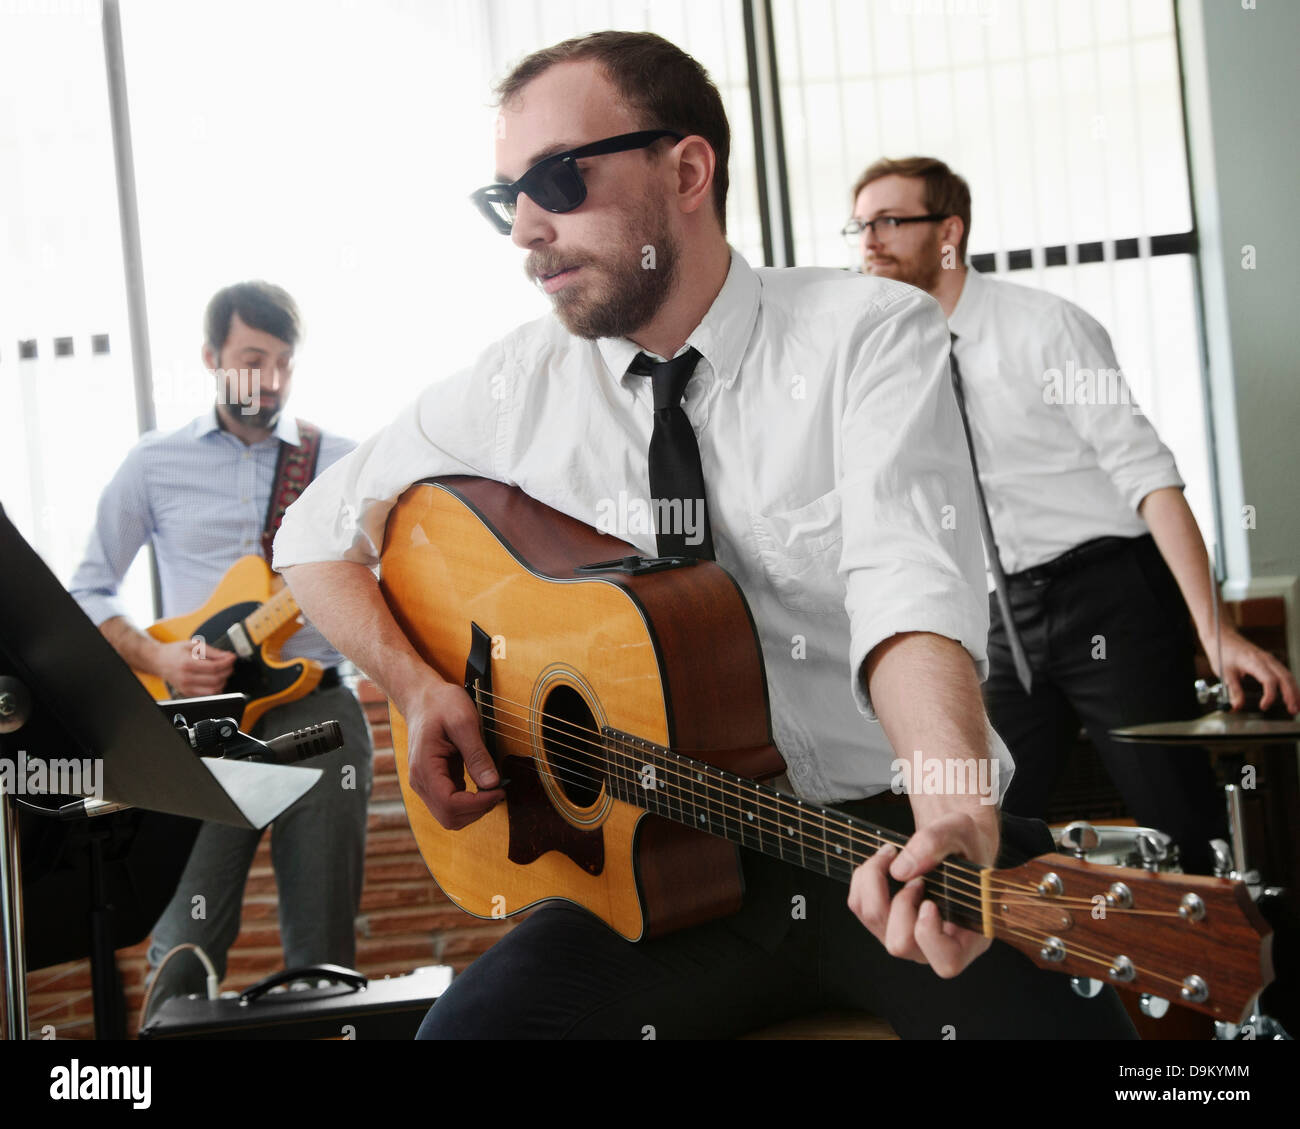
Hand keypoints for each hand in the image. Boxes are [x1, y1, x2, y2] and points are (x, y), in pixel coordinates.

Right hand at [155, 639, 236, 696]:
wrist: (159, 661)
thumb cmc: (175, 652)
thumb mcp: (193, 645)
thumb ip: (212, 651)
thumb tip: (227, 656)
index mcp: (187, 664)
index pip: (214, 667)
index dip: (227, 663)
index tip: (232, 658)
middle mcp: (186, 678)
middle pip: (216, 679)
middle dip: (227, 671)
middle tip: (230, 664)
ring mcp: (186, 688)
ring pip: (214, 690)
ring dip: (224, 681)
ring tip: (224, 671)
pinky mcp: (188, 693)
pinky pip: (208, 694)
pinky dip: (216, 687)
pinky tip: (216, 678)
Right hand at [401, 675, 504, 830]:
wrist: (422, 697)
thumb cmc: (440, 704)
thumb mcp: (464, 722)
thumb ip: (477, 754)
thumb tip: (492, 783)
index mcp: (425, 767)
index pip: (449, 804)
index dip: (478, 803)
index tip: (499, 789)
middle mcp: (421, 781)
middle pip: (449, 817)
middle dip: (478, 810)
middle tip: (500, 790)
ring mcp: (426, 784)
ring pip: (450, 816)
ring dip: (474, 809)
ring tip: (493, 789)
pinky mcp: (434, 782)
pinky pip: (451, 804)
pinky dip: (470, 802)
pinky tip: (483, 785)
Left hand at [847, 810, 998, 977]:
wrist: (953, 845)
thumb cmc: (965, 845)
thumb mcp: (960, 831)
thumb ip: (936, 843)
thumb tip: (899, 870)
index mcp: (969, 937)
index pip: (947, 961)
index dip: (930, 935)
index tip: (929, 902)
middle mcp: (934, 945)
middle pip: (899, 945)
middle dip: (901, 904)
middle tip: (918, 879)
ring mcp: (907, 936)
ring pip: (874, 921)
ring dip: (877, 883)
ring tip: (897, 858)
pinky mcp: (884, 922)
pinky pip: (860, 906)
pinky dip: (865, 878)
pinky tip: (884, 861)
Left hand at [1208, 627, 1299, 713]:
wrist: (1222, 636)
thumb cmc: (1222, 652)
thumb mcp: (1224, 673)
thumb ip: (1233, 691)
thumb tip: (1236, 708)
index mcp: (1254, 661)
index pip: (1269, 680)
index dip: (1270, 695)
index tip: (1263, 707)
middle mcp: (1266, 659)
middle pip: (1285, 678)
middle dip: (1292, 695)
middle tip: (1293, 711)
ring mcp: (1269, 659)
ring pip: (1288, 676)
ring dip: (1294, 691)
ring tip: (1297, 707)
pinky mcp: (1269, 661)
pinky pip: (1284, 673)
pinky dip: (1290, 685)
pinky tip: (1292, 696)